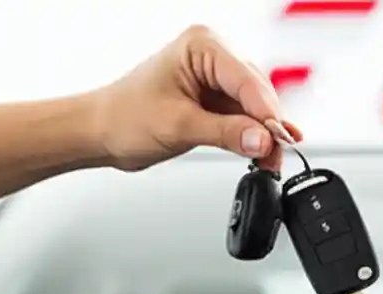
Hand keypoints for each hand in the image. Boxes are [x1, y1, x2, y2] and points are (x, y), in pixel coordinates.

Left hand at [89, 25, 302, 172]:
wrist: (102, 133)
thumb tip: (262, 140)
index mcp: (201, 46)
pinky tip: (267, 150)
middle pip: (256, 92)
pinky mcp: (215, 100)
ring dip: (264, 134)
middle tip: (277, 153)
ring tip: (271, 159)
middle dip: (268, 126)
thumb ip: (225, 133)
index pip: (247, 79)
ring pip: (254, 107)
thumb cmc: (123, 116)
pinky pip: (244, 117)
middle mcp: (211, 56)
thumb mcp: (178, 126)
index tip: (280, 139)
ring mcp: (215, 78)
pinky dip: (254, 136)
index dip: (266, 112)